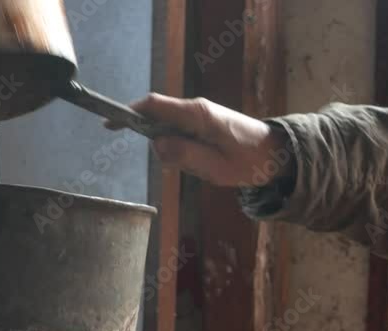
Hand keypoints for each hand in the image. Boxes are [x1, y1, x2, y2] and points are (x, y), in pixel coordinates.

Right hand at [106, 94, 290, 187]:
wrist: (278, 154)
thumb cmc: (250, 161)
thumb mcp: (216, 167)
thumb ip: (185, 155)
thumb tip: (156, 145)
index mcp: (197, 115)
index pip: (154, 106)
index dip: (129, 112)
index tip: (109, 124)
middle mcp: (195, 109)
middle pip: (157, 120)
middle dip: (158, 143)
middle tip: (182, 165)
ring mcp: (198, 115)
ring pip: (168, 132)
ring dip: (174, 152)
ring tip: (204, 167)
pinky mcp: (202, 123)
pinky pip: (180, 136)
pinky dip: (182, 151)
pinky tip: (204, 163)